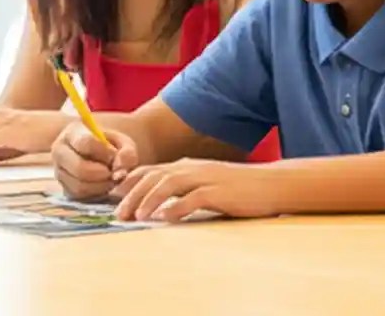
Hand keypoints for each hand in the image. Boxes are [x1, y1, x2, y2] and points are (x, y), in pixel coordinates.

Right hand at [50, 121, 138, 201]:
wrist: (100, 156)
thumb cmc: (111, 146)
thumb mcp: (123, 142)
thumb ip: (127, 152)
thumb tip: (120, 168)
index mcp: (72, 133)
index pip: (85, 142)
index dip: (104, 152)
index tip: (115, 156)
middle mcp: (60, 152)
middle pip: (79, 168)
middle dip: (102, 173)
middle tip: (114, 173)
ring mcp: (59, 172)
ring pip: (79, 186)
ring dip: (101, 186)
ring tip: (111, 179)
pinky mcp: (64, 189)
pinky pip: (80, 197)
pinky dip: (96, 194)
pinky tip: (104, 186)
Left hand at [112, 159, 282, 222]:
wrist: (271, 183)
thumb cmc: (237, 187)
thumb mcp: (205, 182)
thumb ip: (183, 188)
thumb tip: (158, 203)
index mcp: (186, 166)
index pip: (150, 170)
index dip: (129, 182)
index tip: (113, 197)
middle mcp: (191, 168)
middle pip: (153, 177)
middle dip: (132, 195)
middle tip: (118, 213)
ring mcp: (205, 178)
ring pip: (168, 184)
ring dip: (149, 200)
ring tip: (136, 217)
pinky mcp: (219, 192)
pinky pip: (193, 198)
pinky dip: (176, 208)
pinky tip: (164, 219)